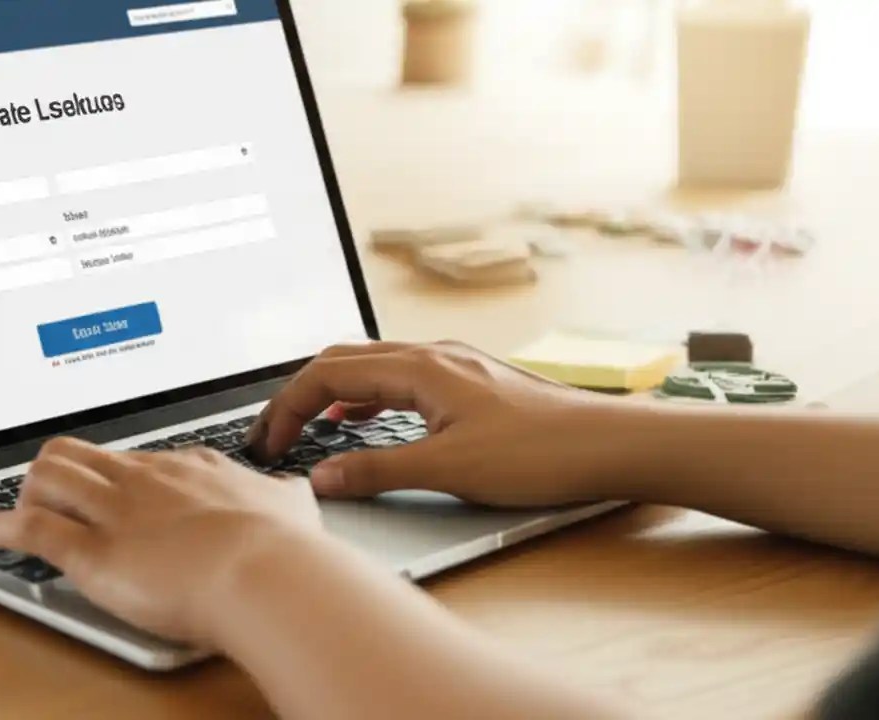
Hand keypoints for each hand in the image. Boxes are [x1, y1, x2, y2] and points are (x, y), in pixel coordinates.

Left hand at [0, 439, 321, 643]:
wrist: (264, 573)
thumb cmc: (281, 548)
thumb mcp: (293, 506)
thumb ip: (287, 495)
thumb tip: (295, 489)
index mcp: (190, 469)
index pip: (140, 460)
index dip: (120, 476)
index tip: (115, 489)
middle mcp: (146, 480)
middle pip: (81, 454)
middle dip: (60, 471)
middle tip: (56, 497)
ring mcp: (115, 511)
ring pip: (49, 476)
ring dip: (29, 493)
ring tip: (21, 510)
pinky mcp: (91, 552)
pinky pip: (32, 528)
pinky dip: (2, 529)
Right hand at [247, 341, 639, 506]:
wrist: (611, 444)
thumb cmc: (541, 453)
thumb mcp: (449, 469)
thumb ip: (378, 471)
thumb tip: (321, 476)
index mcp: (420, 367)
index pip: (327, 374)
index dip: (287, 407)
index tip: (267, 442)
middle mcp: (432, 355)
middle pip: (343, 361)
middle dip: (299, 396)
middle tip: (273, 435)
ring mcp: (453, 366)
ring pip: (372, 367)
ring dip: (332, 394)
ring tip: (307, 428)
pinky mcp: (469, 383)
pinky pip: (400, 379)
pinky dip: (367, 398)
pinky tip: (364, 421)